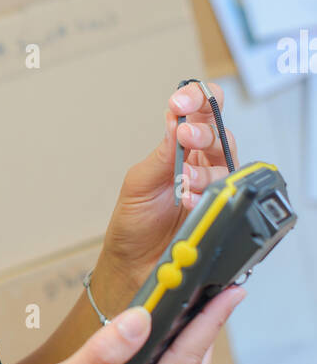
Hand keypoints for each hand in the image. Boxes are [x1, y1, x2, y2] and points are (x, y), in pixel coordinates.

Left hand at [100, 80, 240, 287]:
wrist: (135, 265)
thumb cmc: (134, 223)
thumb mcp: (139, 182)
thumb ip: (161, 153)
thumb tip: (177, 120)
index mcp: (178, 148)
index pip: (197, 111)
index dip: (195, 98)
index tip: (181, 100)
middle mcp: (200, 162)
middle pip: (219, 131)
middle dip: (204, 131)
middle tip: (186, 137)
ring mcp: (214, 185)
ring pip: (227, 161)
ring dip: (204, 168)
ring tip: (183, 181)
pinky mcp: (222, 206)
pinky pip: (229, 191)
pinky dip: (209, 193)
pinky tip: (190, 201)